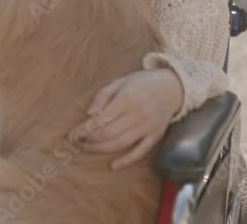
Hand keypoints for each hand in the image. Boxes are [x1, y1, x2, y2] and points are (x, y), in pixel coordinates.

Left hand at [68, 68, 183, 169]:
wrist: (174, 87)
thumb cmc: (143, 82)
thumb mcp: (121, 81)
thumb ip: (103, 95)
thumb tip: (89, 113)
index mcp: (127, 99)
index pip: (100, 119)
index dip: (84, 129)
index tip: (72, 135)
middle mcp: (137, 115)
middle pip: (108, 133)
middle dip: (89, 140)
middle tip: (76, 142)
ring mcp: (147, 127)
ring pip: (120, 144)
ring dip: (100, 149)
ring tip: (86, 149)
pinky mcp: (156, 136)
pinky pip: (140, 152)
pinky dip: (126, 160)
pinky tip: (113, 166)